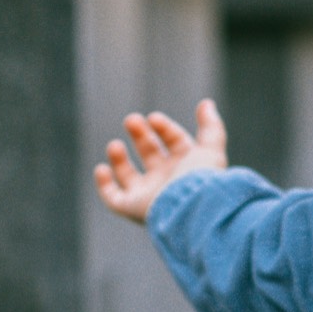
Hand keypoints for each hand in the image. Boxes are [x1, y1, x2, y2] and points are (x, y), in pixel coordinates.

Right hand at [93, 99, 227, 223]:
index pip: (175, 141)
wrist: (190, 207)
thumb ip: (211, 126)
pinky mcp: (133, 207)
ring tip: (114, 145)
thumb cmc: (201, 179)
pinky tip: (101, 169)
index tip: (154, 118)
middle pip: (150, 153)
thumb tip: (207, 103)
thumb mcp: (210, 148)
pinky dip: (104, 185)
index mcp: (188, 166)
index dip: (165, 127)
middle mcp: (168, 180)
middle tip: (131, 120)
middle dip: (140, 135)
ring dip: (118, 158)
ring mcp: (149, 194)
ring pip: (129, 175)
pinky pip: (114, 198)